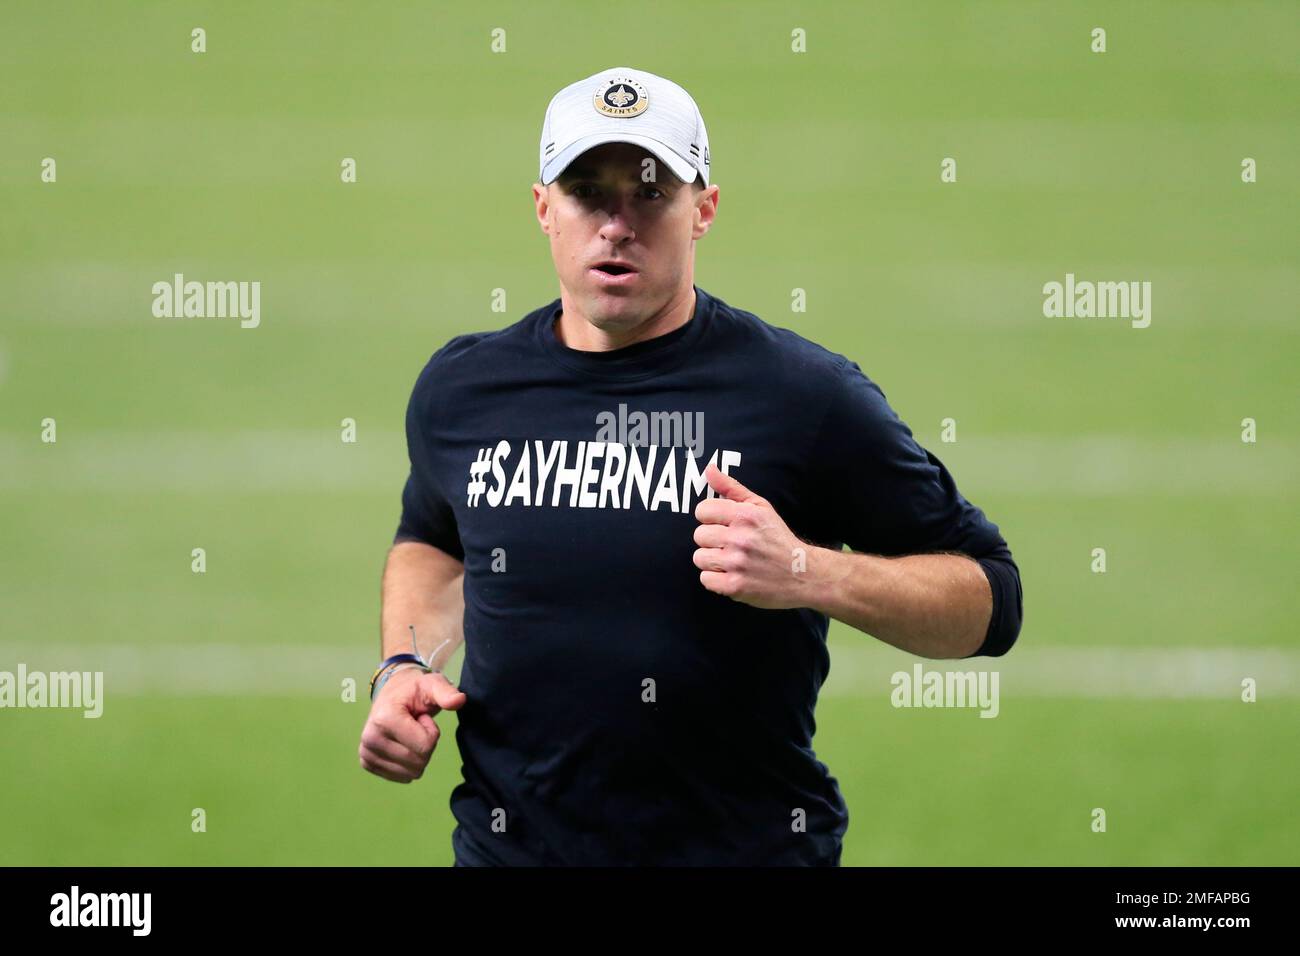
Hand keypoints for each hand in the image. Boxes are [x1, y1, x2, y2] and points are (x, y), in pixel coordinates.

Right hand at [358, 667, 466, 783]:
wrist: (391, 695)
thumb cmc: (414, 691)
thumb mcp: (432, 685)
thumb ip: (446, 692)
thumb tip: (459, 700)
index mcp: (384, 719)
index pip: (424, 746)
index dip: (431, 732)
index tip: (422, 718)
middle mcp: (370, 739)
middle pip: (418, 762)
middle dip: (425, 745)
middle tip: (415, 726)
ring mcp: (366, 753)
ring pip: (411, 773)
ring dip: (416, 755)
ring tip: (408, 734)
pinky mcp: (367, 763)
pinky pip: (401, 777)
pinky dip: (407, 764)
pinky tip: (400, 744)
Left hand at [692, 463, 815, 609]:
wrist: (802, 573)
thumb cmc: (777, 538)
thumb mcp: (760, 507)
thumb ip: (731, 488)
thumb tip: (709, 469)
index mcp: (745, 515)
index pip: (702, 510)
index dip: (710, 518)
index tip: (722, 525)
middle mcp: (740, 538)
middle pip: (699, 535)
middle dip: (712, 540)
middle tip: (729, 544)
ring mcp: (737, 563)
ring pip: (699, 558)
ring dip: (712, 560)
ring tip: (730, 560)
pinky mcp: (735, 586)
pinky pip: (705, 579)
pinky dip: (715, 579)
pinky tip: (731, 574)